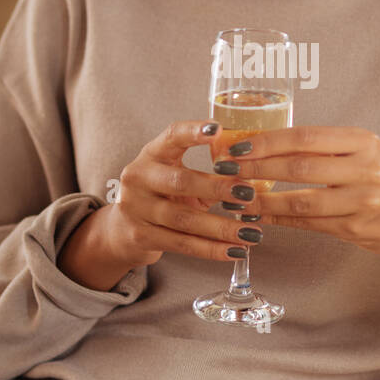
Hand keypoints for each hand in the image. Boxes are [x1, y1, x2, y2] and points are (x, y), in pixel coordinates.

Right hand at [57, 120, 265, 288]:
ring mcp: (136, 208)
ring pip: (185, 219)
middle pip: (181, 182)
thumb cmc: (163, 195)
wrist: (124, 228)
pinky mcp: (140, 236)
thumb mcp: (177, 174)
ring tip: (252, 232)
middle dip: (218, 188)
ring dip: (222, 227)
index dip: (194, 132)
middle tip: (249, 194)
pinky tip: (235, 251)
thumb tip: (255, 177)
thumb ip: (207, 173)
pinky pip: (182, 244)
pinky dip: (211, 249)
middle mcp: (138, 177)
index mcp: (152, 154)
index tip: (219, 129)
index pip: (172, 136)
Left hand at [214, 125, 379, 269]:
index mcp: (362, 142)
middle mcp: (364, 169)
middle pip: (299, 167)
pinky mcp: (355, 228)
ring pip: (300, 200)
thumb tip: (264, 145)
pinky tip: (259, 215)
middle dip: (257, 169)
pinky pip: (308, 222)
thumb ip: (321, 149)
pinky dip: (280, 219)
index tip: (238, 146)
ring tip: (235, 197)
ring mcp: (362, 201)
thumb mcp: (361, 152)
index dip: (268, 142)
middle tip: (227, 170)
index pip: (306, 137)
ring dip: (262, 200)